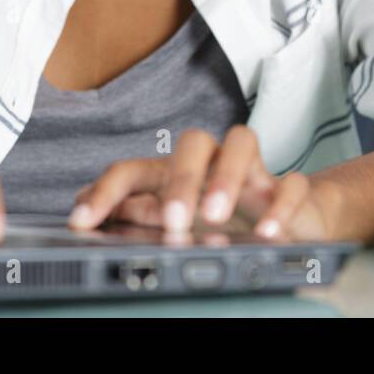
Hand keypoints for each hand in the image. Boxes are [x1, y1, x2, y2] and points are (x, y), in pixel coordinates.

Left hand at [67, 125, 340, 240]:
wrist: (292, 216)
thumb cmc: (223, 215)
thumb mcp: (174, 219)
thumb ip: (133, 213)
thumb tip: (81, 210)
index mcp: (175, 171)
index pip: (134, 169)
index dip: (104, 191)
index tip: (81, 222)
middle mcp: (212, 162)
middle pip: (192, 142)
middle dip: (180, 178)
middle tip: (172, 220)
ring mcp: (253, 171)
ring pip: (241, 141)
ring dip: (228, 176)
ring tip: (217, 215)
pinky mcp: (288, 187)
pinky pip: (291, 182)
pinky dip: (280, 204)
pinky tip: (269, 232)